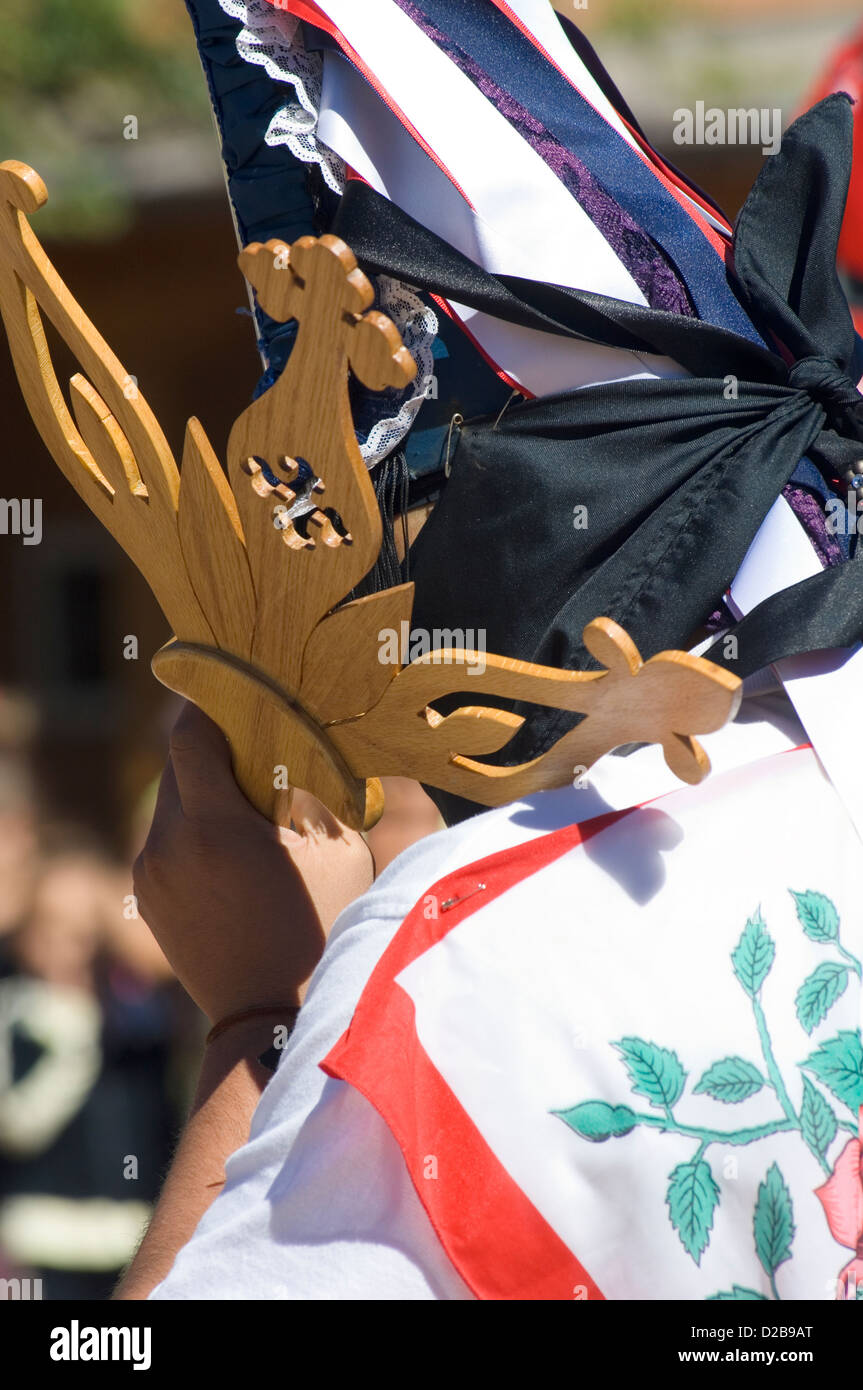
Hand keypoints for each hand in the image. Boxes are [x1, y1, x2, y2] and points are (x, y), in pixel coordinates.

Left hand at [133, 703, 373, 1023]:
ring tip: (250, 803)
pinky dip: (195, 829)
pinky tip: (234, 848)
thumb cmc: (319, 929)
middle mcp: (168, 845)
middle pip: (177, 765)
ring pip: (171, 802)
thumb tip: (308, 737)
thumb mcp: (335, 850)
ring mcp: (149, 874)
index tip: (235, 689)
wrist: (274, 1018)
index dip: (211, 704)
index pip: (189, 735)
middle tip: (256, 740)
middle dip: (215, 749)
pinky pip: (167, 840)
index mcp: (214, 828)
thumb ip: (315, 788)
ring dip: (206, 791)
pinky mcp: (147, 898)